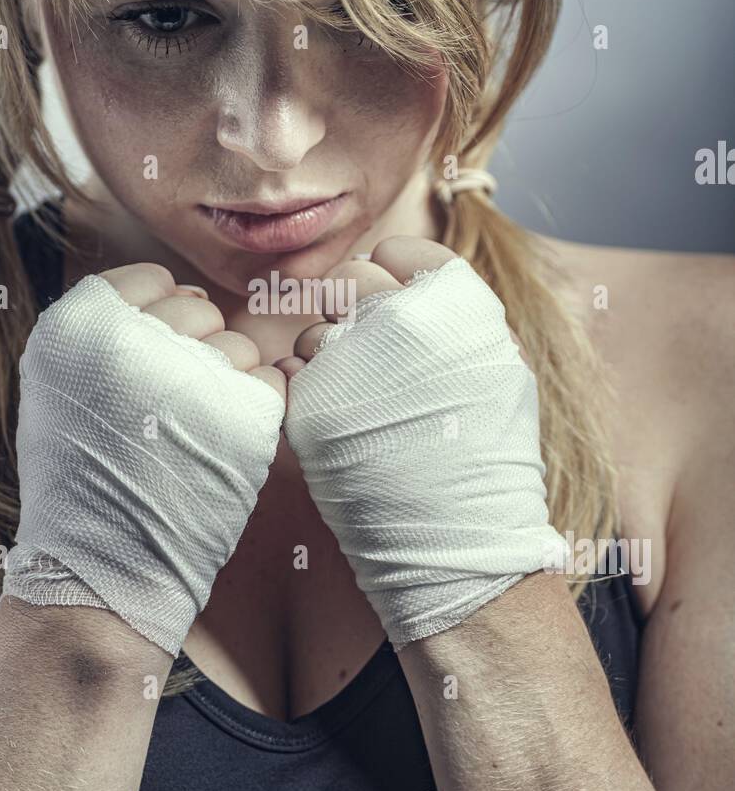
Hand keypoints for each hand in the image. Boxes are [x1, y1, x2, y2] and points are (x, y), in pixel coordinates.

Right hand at [0, 265, 285, 655]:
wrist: (101, 572)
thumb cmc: (81, 487)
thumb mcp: (60, 391)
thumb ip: (106, 333)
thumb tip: (178, 294)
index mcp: (77, 324)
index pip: (149, 280)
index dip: (161, 316)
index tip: (154, 359)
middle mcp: (133, 337)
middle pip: (197, 307)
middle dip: (196, 348)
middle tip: (171, 410)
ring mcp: (192, 373)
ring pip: (239, 345)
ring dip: (227, 384)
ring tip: (190, 439)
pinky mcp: (244, 412)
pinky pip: (272, 383)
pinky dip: (256, 413)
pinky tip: (220, 451)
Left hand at [279, 236, 568, 648]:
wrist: (462, 538)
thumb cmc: (484, 456)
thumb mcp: (498, 365)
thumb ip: (454, 312)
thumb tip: (406, 274)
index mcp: (457, 302)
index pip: (398, 251)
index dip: (391, 277)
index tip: (393, 310)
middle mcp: (401, 318)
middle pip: (350, 279)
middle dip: (352, 310)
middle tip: (369, 355)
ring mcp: (352, 359)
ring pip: (314, 328)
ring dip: (328, 358)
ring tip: (366, 408)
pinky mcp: (311, 402)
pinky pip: (292, 376)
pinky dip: (309, 396)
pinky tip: (343, 430)